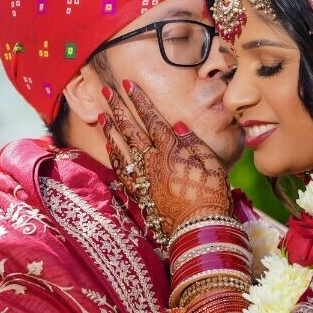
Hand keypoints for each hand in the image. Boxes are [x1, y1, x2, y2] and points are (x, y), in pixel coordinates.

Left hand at [101, 81, 233, 247]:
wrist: (199, 228)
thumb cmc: (211, 194)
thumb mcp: (210, 163)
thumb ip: (192, 142)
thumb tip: (176, 124)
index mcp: (171, 149)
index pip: (151, 118)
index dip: (139, 100)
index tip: (127, 84)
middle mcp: (152, 161)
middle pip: (130, 129)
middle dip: (118, 108)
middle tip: (106, 91)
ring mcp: (143, 177)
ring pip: (120, 148)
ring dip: (109, 129)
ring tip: (101, 114)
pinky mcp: (140, 193)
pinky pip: (121, 171)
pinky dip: (114, 157)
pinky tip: (109, 147)